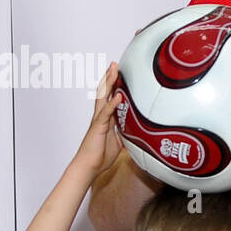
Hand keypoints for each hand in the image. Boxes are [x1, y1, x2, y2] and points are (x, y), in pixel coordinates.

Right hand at [74, 63, 121, 177]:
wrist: (90, 166)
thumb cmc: (101, 155)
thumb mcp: (120, 142)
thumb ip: (128, 133)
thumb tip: (140, 132)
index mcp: (106, 118)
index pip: (110, 97)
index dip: (114, 85)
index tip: (119, 73)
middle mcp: (101, 116)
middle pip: (105, 92)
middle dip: (110, 78)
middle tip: (115, 64)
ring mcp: (99, 120)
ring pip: (103, 97)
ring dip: (108, 84)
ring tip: (113, 70)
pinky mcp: (98, 127)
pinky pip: (105, 113)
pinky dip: (112, 104)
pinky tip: (118, 95)